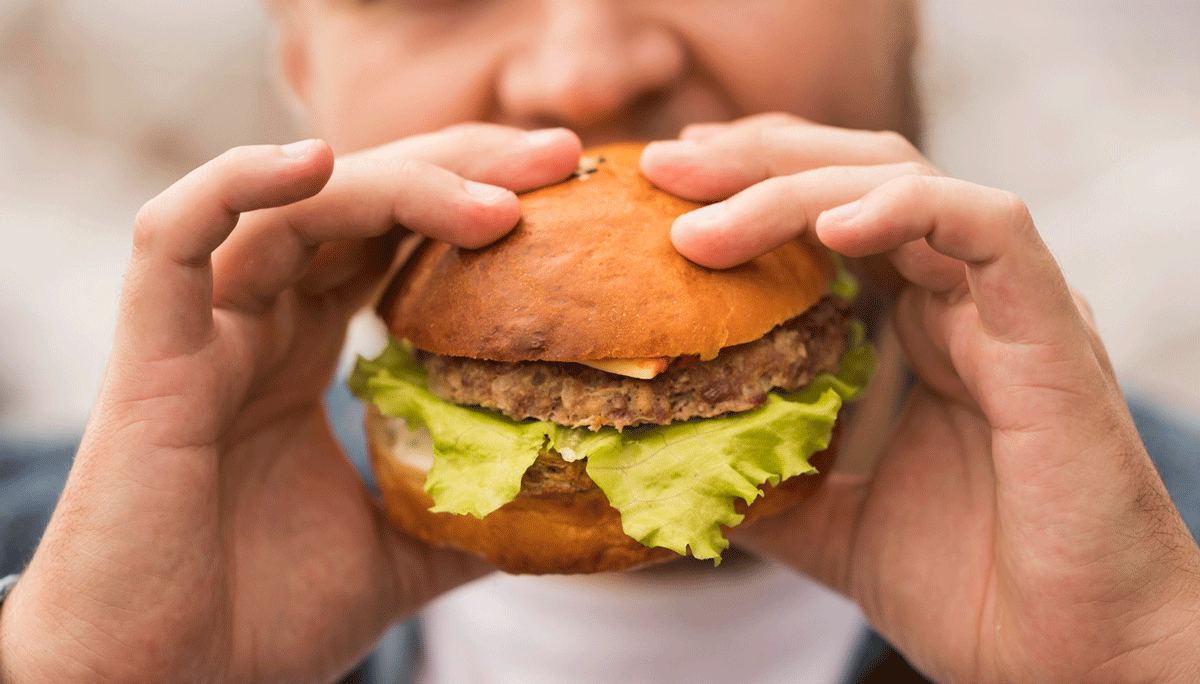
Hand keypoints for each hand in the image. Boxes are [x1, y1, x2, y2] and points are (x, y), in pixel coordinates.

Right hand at [0, 125, 581, 682]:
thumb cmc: (255, 624)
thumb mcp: (397, 555)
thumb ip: (465, 513)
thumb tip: (563, 502)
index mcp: (305, 352)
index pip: (394, 238)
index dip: (472, 201)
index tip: (569, 190)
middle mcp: (257, 324)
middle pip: (360, 201)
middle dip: (460, 167)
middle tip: (558, 157)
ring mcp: (204, 332)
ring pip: (292, 207)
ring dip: (398, 183)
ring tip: (498, 195)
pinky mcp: (152, 356)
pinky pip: (173, 237)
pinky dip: (238, 185)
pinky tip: (318, 164)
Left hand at [642, 115, 1199, 682]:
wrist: (1071, 658)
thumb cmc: (971, 591)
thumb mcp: (829, 523)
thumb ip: (763, 479)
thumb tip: (664, 459)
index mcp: (920, 328)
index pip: (831, 216)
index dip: (750, 187)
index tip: (665, 191)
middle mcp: (962, 302)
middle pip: (855, 178)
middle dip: (753, 163)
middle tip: (662, 168)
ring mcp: (1006, 307)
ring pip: (905, 186)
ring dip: (796, 189)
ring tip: (705, 222)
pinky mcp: (1049, 329)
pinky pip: (987, 229)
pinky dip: (906, 210)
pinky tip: (831, 227)